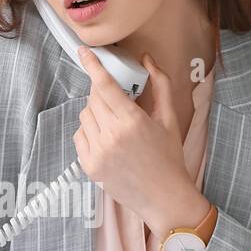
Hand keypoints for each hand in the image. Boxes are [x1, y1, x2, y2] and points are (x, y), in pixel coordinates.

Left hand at [72, 45, 207, 230]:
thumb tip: (147, 58)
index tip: (84, 52)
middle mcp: (112, 136)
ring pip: (85, 116)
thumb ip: (160, 84)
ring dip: (96, 113)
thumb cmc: (170, 158)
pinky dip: (90, 131)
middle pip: (93, 99)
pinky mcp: (90, 166)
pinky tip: (107, 138)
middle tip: (117, 100)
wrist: (164, 198)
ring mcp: (98, 152)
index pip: (104, 86)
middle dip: (102, 93)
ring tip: (114, 123)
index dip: (92, 65)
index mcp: (132, 121)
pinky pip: (80, 136)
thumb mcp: (170, 118)